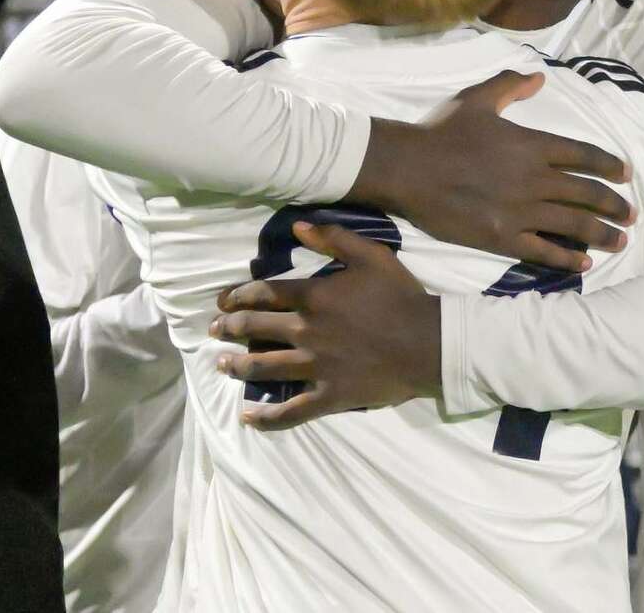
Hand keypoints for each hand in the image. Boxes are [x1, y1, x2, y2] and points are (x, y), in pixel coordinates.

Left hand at [210, 222, 441, 430]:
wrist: (429, 342)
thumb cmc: (402, 297)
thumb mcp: (372, 256)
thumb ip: (334, 238)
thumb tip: (297, 226)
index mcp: (315, 297)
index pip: (264, 293)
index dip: (238, 296)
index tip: (222, 302)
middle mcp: (306, 331)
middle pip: (256, 328)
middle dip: (229, 328)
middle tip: (214, 331)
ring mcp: (315, 366)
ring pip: (264, 367)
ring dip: (237, 365)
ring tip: (221, 364)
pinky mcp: (329, 395)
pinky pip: (292, 411)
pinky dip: (267, 416)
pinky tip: (248, 417)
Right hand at [352, 70, 631, 271]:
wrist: (409, 169)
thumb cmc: (443, 132)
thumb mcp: (479, 100)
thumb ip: (511, 86)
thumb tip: (539, 76)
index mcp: (534, 145)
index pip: (585, 156)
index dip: (610, 166)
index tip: (626, 175)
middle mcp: (535, 179)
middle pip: (588, 194)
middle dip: (615, 206)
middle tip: (631, 215)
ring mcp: (521, 211)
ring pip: (574, 225)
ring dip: (602, 235)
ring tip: (621, 242)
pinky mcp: (502, 237)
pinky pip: (543, 251)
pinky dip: (566, 258)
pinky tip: (584, 263)